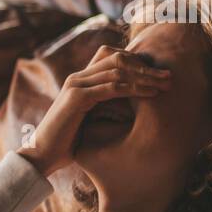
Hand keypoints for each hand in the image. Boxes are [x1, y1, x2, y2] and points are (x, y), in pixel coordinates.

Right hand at [19, 45, 170, 175]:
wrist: (43, 154)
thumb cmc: (67, 142)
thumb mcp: (90, 119)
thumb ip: (105, 106)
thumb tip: (132, 106)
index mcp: (80, 80)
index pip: (111, 56)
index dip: (136, 61)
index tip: (157, 75)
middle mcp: (77, 78)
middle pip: (117, 59)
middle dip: (146, 67)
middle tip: (169, 77)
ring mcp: (76, 85)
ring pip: (118, 71)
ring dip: (145, 77)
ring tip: (166, 84)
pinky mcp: (77, 98)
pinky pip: (111, 87)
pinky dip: (134, 89)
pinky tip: (151, 94)